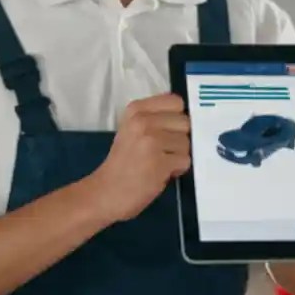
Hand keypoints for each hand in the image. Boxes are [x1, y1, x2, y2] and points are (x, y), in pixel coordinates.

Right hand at [88, 93, 190, 223]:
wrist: (106, 192)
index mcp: (136, 110)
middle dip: (179, 139)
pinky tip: (160, 173)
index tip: (167, 131)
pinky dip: (177, 170)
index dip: (176, 118)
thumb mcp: (132, 129)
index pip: (175, 102)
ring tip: (159, 163)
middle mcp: (143, 121)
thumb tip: (188, 118)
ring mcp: (151, 141)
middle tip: (162, 152)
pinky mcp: (159, 162)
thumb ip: (155, 119)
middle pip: (184, 123)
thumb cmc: (122, 162)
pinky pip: (185, 160)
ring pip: (187, 143)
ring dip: (178, 156)